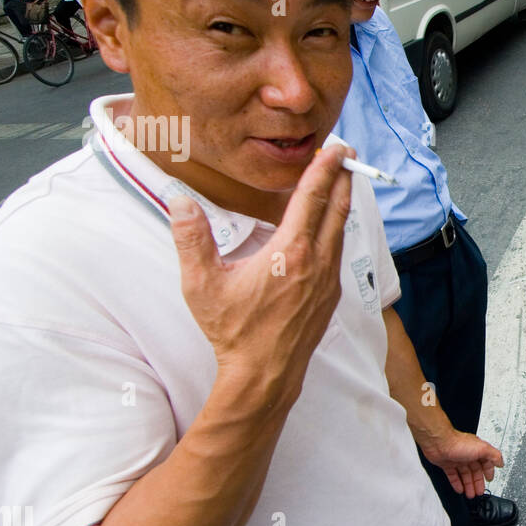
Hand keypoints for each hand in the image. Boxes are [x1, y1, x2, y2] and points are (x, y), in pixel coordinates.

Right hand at [168, 143, 352, 400]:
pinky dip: (336, 230)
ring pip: (341, 231)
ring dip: (341, 203)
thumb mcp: (202, 284)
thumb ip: (191, 239)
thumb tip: (180, 202)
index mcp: (291, 252)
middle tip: (346, 155)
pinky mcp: (331, 296)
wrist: (264, 376)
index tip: (336, 149)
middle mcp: (317, 262)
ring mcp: (328, 281)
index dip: (326, 169)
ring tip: (339, 183)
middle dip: (342, 178)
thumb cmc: (233, 332)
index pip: (313, 198)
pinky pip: (338, 253)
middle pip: (337, 209)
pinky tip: (329, 227)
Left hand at [419, 429, 503, 496]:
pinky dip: (457, 483)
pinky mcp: (446, 464)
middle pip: (475, 471)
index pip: (486, 463)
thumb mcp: (482, 448)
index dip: (488, 472)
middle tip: (479, 492)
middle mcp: (468, 454)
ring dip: (468, 485)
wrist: (438, 442)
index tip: (490, 479)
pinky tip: (459, 489)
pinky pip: (453, 476)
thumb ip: (494, 456)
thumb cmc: (458, 443)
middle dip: (478, 482)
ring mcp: (457, 459)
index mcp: (478, 450)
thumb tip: (501, 463)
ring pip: (465, 475)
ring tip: (471, 494)